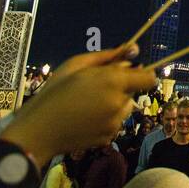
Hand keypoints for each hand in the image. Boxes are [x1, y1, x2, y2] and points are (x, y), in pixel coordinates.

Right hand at [6, 45, 152, 167]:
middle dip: (121, 88)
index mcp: (113, 81)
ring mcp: (115, 123)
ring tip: (88, 104)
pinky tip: (84, 119)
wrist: (39, 129)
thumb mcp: (76, 64)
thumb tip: (131, 50)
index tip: (130, 74)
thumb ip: (107, 56)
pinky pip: (114, 124)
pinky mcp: (108, 137)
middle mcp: (119, 102)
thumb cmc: (55, 90)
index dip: (142, 75)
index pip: (149, 78)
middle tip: (95, 89)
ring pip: (125, 109)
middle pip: (134, 92)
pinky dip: (105, 120)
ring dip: (115, 104)